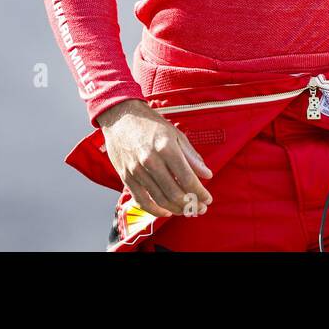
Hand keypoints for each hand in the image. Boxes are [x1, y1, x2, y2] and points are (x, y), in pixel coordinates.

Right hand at [98, 98, 213, 218]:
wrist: (121, 117)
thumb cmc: (151, 124)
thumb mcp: (175, 134)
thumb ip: (191, 156)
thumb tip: (207, 174)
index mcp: (166, 148)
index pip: (187, 178)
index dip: (200, 192)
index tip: (208, 199)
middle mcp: (151, 161)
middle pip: (174, 192)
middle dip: (191, 204)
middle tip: (200, 209)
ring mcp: (136, 170)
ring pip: (159, 199)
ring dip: (176, 209)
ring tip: (187, 211)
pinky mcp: (126, 177)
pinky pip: (141, 200)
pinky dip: (155, 210)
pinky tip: (166, 211)